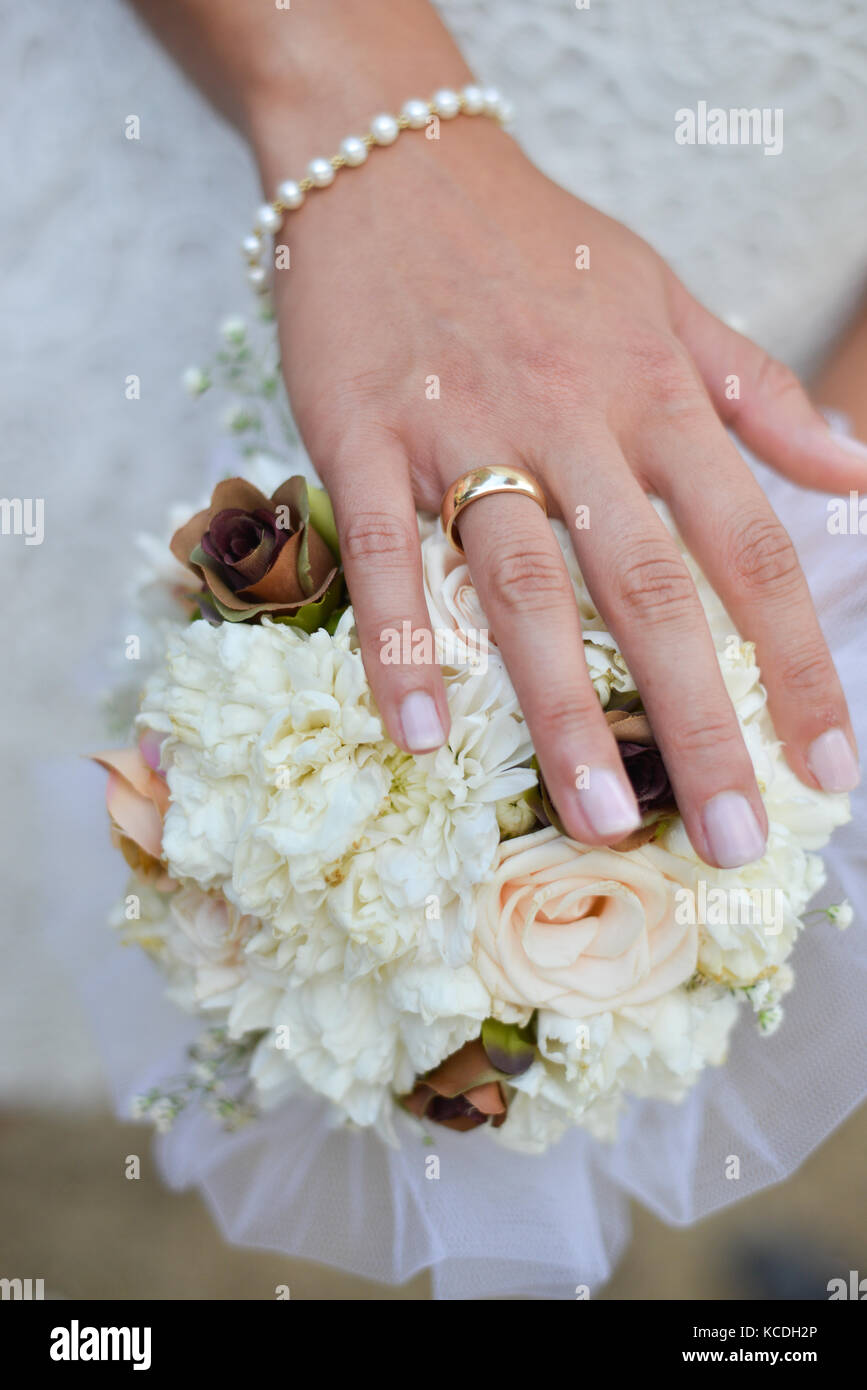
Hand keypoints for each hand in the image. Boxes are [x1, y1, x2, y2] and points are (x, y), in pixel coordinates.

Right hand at [264, 111, 861, 868]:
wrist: (394, 159)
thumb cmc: (539, 248)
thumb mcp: (669, 301)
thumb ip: (758, 395)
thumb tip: (859, 476)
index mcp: (653, 395)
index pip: (748, 546)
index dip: (800, 660)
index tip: (832, 765)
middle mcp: (569, 421)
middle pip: (648, 590)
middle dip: (700, 722)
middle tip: (733, 839)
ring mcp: (462, 431)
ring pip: (522, 584)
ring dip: (562, 710)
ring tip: (602, 821)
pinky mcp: (361, 436)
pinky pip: (386, 551)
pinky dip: (401, 644)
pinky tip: (422, 736)